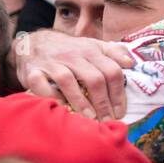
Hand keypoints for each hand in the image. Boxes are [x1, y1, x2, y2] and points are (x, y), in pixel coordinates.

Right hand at [13, 29, 132, 119]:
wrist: (34, 42)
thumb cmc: (70, 49)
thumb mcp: (93, 45)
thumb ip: (113, 53)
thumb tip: (131, 63)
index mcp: (91, 50)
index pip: (112, 71)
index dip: (118, 93)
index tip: (121, 111)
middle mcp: (73, 55)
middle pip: (94, 78)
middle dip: (103, 102)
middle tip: (108, 121)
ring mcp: (52, 62)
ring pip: (68, 81)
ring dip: (81, 102)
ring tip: (90, 118)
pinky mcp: (33, 71)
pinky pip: (41, 85)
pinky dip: (51, 98)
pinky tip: (62, 109)